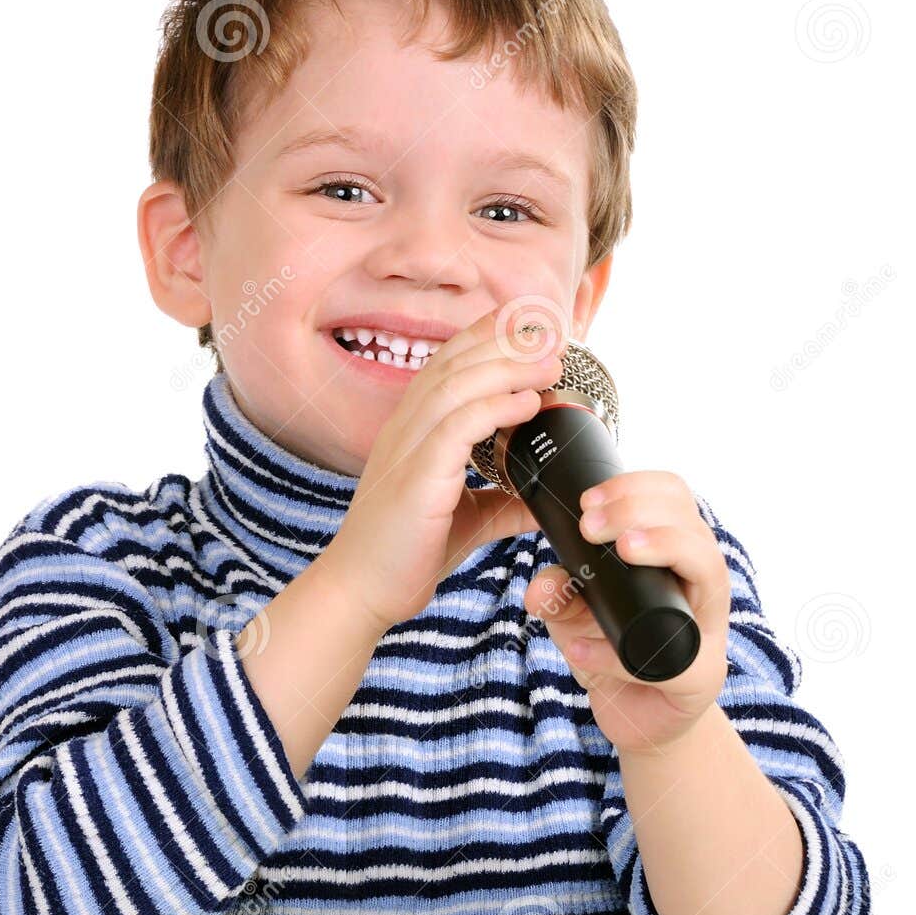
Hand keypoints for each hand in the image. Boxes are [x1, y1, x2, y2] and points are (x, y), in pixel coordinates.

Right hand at [322, 306, 565, 630]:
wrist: (363, 592)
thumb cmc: (407, 554)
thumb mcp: (470, 519)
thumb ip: (506, 502)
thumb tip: (547, 499)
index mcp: (410, 429)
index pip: (446, 364)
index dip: (484, 335)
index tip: (526, 322)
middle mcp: (403, 428)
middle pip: (454, 363)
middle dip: (504, 341)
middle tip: (552, 335)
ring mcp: (405, 449)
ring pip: (456, 386)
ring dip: (507, 368)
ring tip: (550, 364)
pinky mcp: (414, 477)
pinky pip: (455, 427)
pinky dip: (495, 408)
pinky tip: (527, 403)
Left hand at [523, 471, 731, 755]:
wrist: (636, 717)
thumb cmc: (612, 650)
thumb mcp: (573, 614)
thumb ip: (557, 593)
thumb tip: (540, 585)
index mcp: (674, 557)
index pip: (675, 499)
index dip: (636, 489)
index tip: (589, 501)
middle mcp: (701, 585)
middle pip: (694, 523)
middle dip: (642, 511)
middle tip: (593, 525)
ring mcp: (708, 630)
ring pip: (709, 570)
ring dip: (664, 549)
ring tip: (623, 551)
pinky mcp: (699, 678)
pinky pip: (670, 658)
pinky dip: (618, 655)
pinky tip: (581, 650)